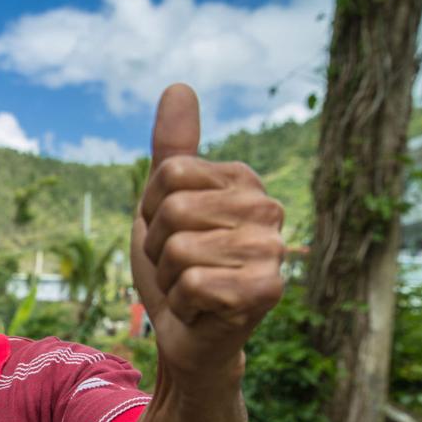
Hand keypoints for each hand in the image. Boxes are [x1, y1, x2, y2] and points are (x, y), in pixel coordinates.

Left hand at [130, 83, 285, 377]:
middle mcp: (267, 207)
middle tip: (180, 269)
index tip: (170, 234)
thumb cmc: (175, 270)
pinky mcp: (265, 291)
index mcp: (241, 180)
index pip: (167, 172)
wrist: (185, 337)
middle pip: (171, 209)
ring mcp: (271, 249)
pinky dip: (182, 304)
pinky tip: (201, 310)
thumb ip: (172, 149)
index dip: (150, 211)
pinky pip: (192, 283)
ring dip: (169, 279)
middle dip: (158, 248)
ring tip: (191, 289)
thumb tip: (178, 85)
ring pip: (178, 249)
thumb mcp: (161, 205)